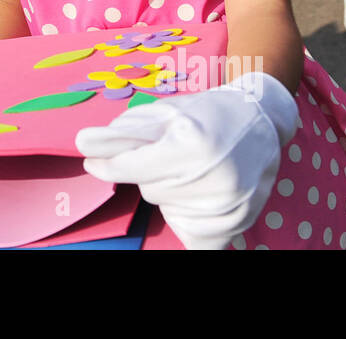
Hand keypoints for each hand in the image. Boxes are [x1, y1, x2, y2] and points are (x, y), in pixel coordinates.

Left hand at [76, 72, 296, 249]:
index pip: (131, 167)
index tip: (92, 161)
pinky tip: (199, 194)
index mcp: (192, 142)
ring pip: (167, 210)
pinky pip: (191, 234)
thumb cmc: (206, 113)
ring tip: (191, 171)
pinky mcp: (238, 222)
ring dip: (169, 193)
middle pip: (149, 190)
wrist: (261, 119)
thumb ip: (123, 131)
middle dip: (150, 173)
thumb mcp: (164, 112)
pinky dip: (187, 216)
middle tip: (170, 155)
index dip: (108, 164)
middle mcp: (215, 176)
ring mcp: (230, 204)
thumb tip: (84, 144)